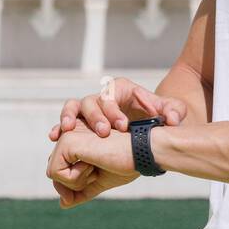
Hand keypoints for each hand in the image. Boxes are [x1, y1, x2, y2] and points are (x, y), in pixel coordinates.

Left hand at [47, 127, 138, 208]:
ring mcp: (67, 134)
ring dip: (77, 180)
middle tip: (98, 168)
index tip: (97, 171)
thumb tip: (62, 203)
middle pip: (54, 172)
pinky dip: (75, 178)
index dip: (76, 183)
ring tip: (96, 164)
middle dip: (76, 182)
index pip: (60, 170)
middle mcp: (69, 132)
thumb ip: (81, 191)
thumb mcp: (99, 181)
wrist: (140, 153)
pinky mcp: (67, 140)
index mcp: (76, 139)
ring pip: (52, 173)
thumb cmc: (125, 163)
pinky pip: (55, 173)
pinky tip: (92, 163)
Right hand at [49, 77, 185, 140]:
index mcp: (119, 90)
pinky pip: (66, 123)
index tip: (123, 127)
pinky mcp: (82, 124)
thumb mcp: (169, 111)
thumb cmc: (156, 116)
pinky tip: (54, 138)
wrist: (147, 125)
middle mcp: (101, 98)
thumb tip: (172, 118)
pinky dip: (59, 128)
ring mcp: (90, 110)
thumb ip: (174, 111)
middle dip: (95, 118)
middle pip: (91, 102)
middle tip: (103, 134)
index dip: (114, 111)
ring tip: (65, 131)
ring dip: (68, 118)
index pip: (112, 96)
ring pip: (73, 108)